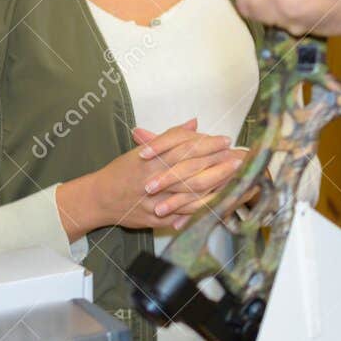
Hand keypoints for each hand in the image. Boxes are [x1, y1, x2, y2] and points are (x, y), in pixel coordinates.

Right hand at [55, 119, 241, 234]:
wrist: (99, 199)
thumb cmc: (122, 172)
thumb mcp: (143, 150)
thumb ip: (171, 137)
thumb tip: (194, 123)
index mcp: (151, 160)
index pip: (183, 148)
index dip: (206, 144)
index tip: (225, 140)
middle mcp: (154, 179)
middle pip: (191, 169)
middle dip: (218, 163)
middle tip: (240, 157)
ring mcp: (157, 200)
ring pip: (191, 192)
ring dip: (217, 185)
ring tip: (238, 177)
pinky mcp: (158, 217)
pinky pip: (185, 213)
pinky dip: (204, 207)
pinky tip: (222, 201)